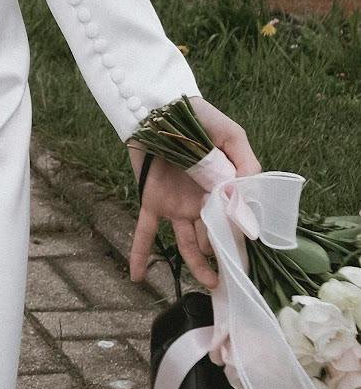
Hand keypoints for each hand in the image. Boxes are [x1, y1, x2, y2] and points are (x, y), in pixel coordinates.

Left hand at [128, 96, 260, 291]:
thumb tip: (251, 196)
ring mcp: (177, 205)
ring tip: (212, 282)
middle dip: (224, 257)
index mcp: (223, 190)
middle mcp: (201, 203)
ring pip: (188, 243)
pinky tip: (137, 277)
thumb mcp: (231, 135)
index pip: (235, 222)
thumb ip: (247, 163)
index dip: (242, 241)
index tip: (250, 260)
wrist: (158, 106)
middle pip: (214, 238)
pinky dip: (139, 254)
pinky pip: (146, 231)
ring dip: (198, 266)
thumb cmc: (199, 118)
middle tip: (232, 276)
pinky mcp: (152, 201)